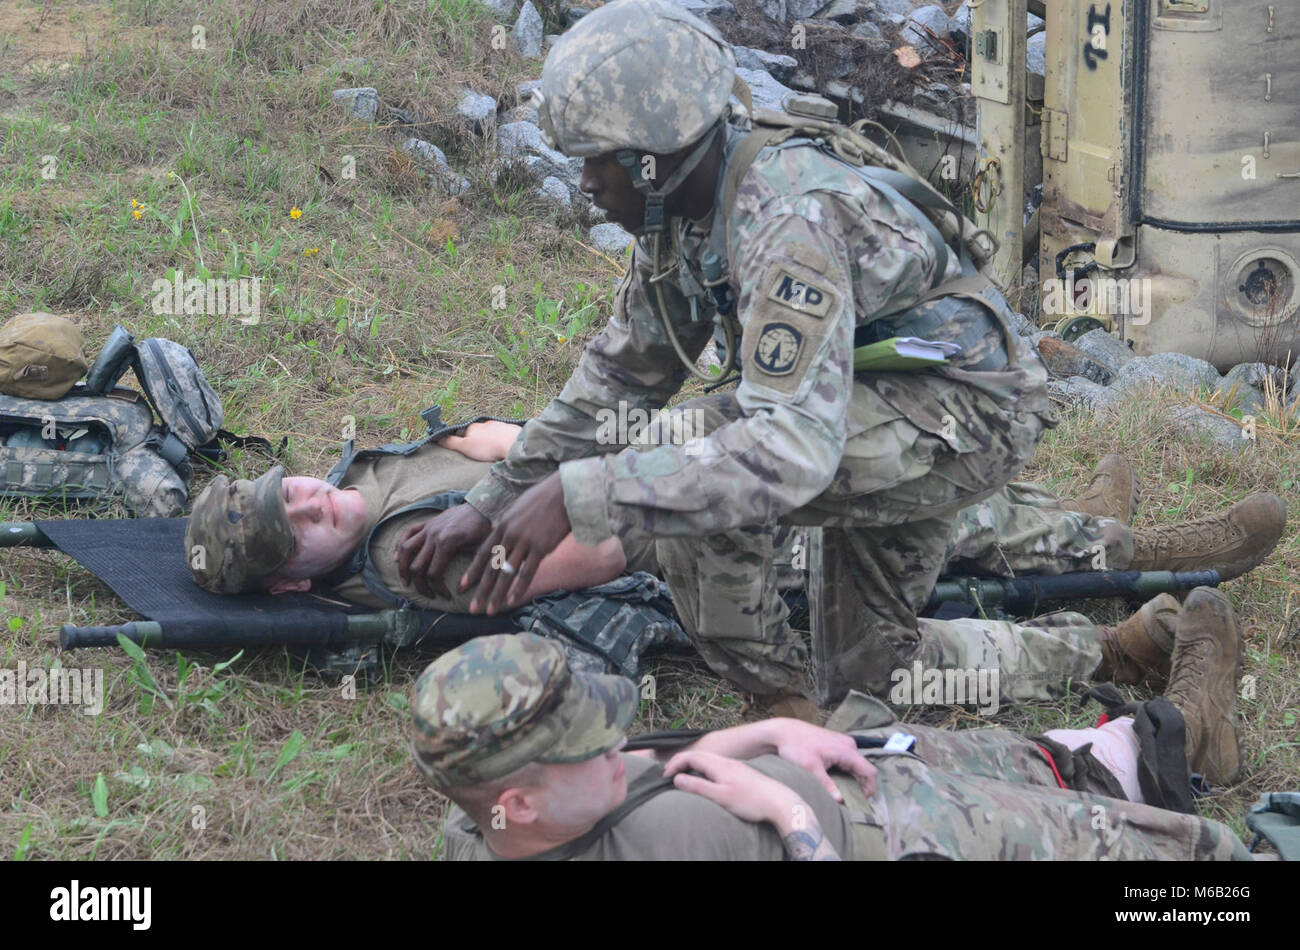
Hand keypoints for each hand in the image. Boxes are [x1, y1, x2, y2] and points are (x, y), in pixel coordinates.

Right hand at [393, 503, 491, 597]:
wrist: (483, 506)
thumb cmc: (484, 528)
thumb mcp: (482, 549)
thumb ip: (473, 569)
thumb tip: (461, 590)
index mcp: (446, 543)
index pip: (434, 573)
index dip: (438, 589)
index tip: (446, 596)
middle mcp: (433, 535)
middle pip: (417, 566)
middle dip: (420, 585)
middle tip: (428, 595)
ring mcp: (428, 528)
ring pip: (405, 550)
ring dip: (403, 568)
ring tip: (406, 581)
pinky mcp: (427, 523)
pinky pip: (408, 533)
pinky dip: (400, 546)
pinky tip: (396, 558)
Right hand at [436, 421, 522, 461]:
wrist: (514, 445)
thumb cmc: (489, 447)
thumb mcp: (465, 447)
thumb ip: (451, 442)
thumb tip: (438, 438)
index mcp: (473, 427)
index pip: (463, 433)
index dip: (462, 442)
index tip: (465, 450)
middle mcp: (486, 424)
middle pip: (478, 433)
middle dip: (478, 441)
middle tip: (480, 454)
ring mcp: (499, 425)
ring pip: (492, 434)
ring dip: (491, 441)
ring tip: (492, 452)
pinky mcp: (511, 430)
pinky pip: (504, 435)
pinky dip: (502, 441)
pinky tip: (504, 448)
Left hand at [461, 472, 570, 613]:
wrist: (562, 492)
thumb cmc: (543, 499)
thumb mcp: (518, 509)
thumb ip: (510, 525)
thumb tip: (506, 536)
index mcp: (502, 526)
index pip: (482, 553)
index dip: (472, 572)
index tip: (463, 586)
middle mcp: (509, 535)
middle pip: (492, 568)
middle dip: (481, 590)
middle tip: (473, 608)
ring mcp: (524, 542)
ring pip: (507, 573)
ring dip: (497, 594)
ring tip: (490, 610)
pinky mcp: (541, 547)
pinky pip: (527, 572)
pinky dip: (519, 588)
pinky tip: (512, 601)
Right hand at [663, 750, 803, 825]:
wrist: (781, 803)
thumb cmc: (751, 801)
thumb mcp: (721, 796)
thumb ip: (698, 787)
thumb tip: (677, 779)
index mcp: (720, 764)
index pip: (691, 757)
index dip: (675, 764)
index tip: (664, 777)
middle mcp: (727, 762)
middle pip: (698, 756)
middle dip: (681, 763)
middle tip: (669, 775)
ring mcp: (736, 767)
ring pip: (708, 761)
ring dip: (693, 766)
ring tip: (684, 778)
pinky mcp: (742, 774)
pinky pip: (717, 766)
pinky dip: (704, 770)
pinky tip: (707, 781)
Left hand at [770, 719, 876, 801]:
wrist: (783, 731)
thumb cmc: (796, 747)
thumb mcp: (811, 768)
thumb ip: (827, 784)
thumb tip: (840, 800)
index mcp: (847, 750)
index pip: (870, 772)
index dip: (870, 788)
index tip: (862, 802)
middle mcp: (849, 745)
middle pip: (863, 769)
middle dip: (860, 785)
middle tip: (850, 801)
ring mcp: (843, 743)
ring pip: (855, 765)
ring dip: (852, 779)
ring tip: (841, 793)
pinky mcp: (836, 744)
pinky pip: (847, 760)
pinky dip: (845, 772)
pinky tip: (834, 781)